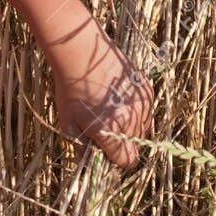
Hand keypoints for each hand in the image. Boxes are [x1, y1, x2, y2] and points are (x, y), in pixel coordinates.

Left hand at [49, 35, 153, 170]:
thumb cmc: (71, 89)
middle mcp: (131, 121)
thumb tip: (93, 159)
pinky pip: (145, 110)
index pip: (127, 161)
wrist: (83, 53)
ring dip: (129, 125)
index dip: (115, 158)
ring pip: (142, 128)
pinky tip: (118, 98)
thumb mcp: (68, 124)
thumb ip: (82, 147)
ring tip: (110, 109)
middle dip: (121, 141)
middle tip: (104, 126)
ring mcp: (142, 105)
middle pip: (135, 145)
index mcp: (110, 132)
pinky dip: (135, 109)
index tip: (105, 149)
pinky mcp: (147, 91)